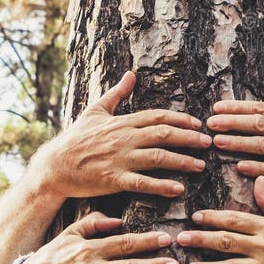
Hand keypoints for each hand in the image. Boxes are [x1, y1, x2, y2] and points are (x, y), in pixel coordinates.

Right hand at [34, 71, 209, 199]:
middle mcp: (124, 138)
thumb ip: (117, 93)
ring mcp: (120, 159)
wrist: (54, 166)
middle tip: (208, 142)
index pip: (157, 117)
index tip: (198, 124)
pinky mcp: (114, 180)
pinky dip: (162, 186)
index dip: (180, 119)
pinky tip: (178, 189)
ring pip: (158, 157)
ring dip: (182, 161)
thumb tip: (131, 74)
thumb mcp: (95, 110)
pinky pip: (142, 183)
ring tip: (200, 165)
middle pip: (164, 135)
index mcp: (122, 122)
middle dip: (189, 138)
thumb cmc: (75, 138)